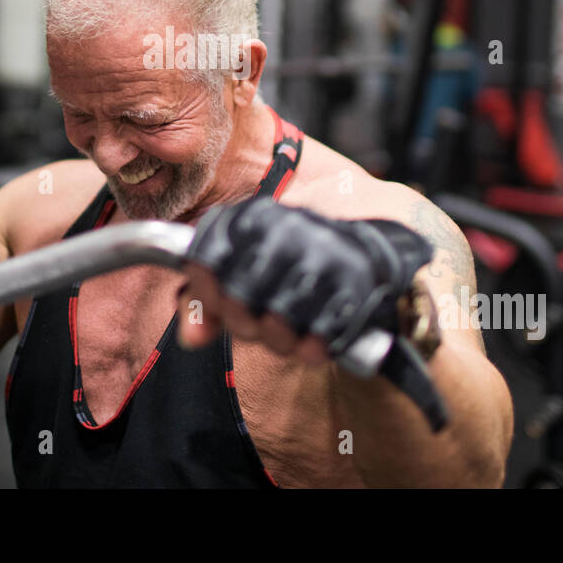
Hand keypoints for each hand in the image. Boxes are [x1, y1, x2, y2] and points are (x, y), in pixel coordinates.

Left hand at [175, 199, 432, 365]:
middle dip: (244, 323)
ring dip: (279, 340)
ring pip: (276, 322)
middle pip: (237, 298)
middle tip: (260, 323)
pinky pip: (317, 336)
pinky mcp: (355, 285)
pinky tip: (313, 339)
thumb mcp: (247, 268)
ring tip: (288, 331)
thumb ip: (208, 300)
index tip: (220, 302)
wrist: (371, 254)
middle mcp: (289, 227)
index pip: (203, 259)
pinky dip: (311, 348)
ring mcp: (324, 254)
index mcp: (255, 215)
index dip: (205, 293)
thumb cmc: (295, 264)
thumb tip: (191, 338)